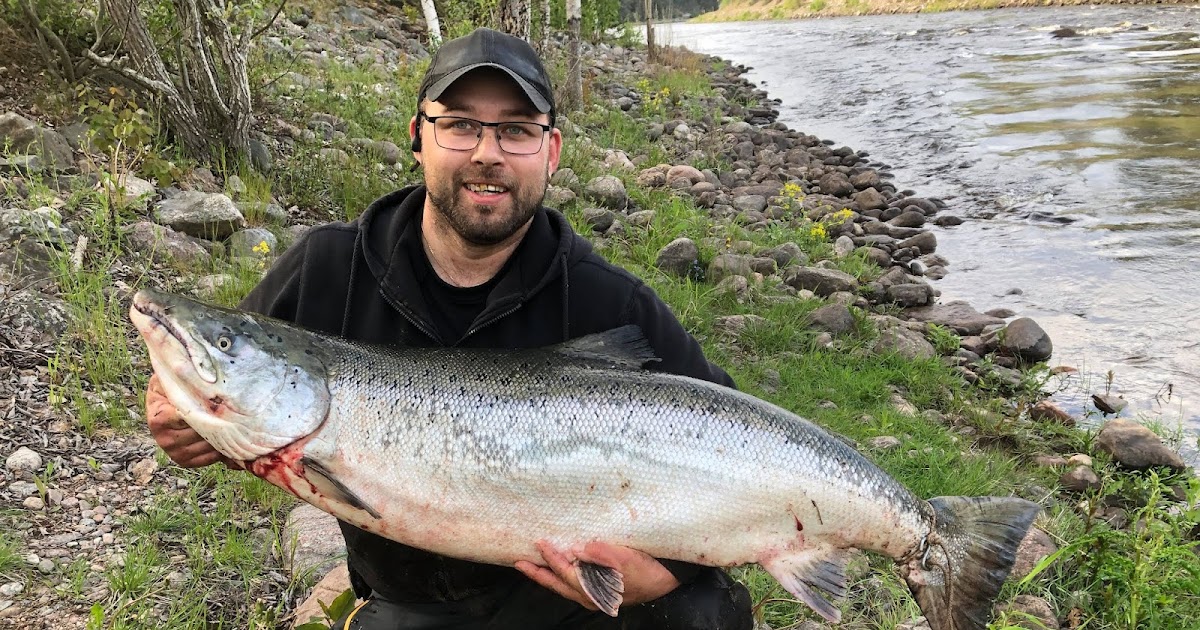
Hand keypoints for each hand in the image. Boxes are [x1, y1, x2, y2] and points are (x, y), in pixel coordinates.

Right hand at [145, 374, 241, 468]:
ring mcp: (174, 452)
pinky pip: (210, 458)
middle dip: (219, 421)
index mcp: (159, 418)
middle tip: (238, 410)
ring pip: (208, 446)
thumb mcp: (172, 378)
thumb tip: (201, 372)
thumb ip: (184, 378)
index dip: (206, 409)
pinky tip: (230, 435)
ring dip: (224, 435)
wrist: (163, 402)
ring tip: (237, 422)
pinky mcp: (185, 462)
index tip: (223, 401)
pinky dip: (223, 448)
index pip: (186, 417)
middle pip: (201, 433)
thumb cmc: (172, 386)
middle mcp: (164, 439)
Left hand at [515, 540, 679, 610]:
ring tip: (532, 565)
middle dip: (537, 573)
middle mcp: (590, 596)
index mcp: (594, 589)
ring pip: (563, 587)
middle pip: (556, 584)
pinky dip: (561, 577)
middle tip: (518, 562)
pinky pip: (572, 586)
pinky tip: (560, 568)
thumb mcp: (627, 559)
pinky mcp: (600, 593)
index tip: (540, 541)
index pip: (565, 571)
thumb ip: (602, 554)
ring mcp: (594, 597)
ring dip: (547, 576)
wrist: (667, 584)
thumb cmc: (648, 571)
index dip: (551, 556)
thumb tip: (578, 549)